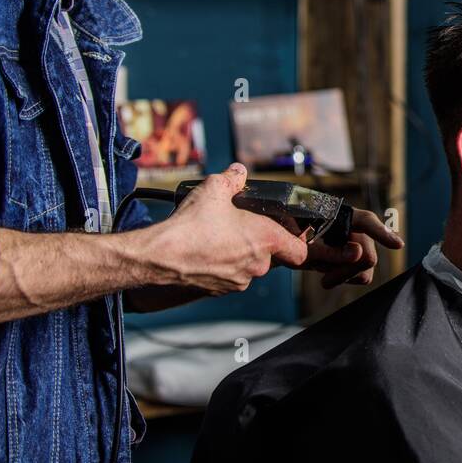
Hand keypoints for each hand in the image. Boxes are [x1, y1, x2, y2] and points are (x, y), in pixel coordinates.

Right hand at [149, 163, 308, 294]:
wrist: (159, 256)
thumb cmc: (191, 225)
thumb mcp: (215, 188)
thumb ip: (233, 178)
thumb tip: (239, 172)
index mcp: (265, 239)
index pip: (301, 251)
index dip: (301, 243)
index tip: (297, 235)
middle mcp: (258, 264)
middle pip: (273, 255)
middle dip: (261, 241)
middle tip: (244, 227)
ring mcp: (240, 280)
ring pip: (250, 265)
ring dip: (242, 253)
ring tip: (221, 237)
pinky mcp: (221, 290)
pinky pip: (232, 276)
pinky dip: (225, 265)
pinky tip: (209, 250)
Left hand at [298, 207, 403, 288]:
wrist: (287, 242)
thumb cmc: (291, 234)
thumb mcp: (303, 243)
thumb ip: (331, 250)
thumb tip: (360, 254)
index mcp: (342, 215)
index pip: (366, 222)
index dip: (382, 233)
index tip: (397, 245)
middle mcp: (357, 229)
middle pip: (367, 257)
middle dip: (346, 272)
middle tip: (324, 281)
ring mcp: (360, 244)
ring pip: (367, 269)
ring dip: (344, 276)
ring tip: (322, 273)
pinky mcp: (357, 259)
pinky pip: (363, 276)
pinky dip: (345, 279)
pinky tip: (329, 274)